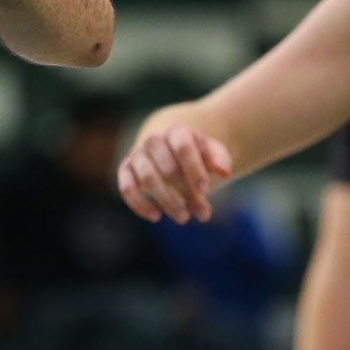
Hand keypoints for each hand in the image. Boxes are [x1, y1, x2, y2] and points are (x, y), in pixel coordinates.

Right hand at [117, 123, 232, 224]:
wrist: (170, 149)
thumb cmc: (196, 154)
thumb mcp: (212, 153)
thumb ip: (220, 159)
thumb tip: (224, 172)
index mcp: (176, 131)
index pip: (183, 148)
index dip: (194, 170)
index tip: (206, 190)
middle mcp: (153, 140)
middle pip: (168, 168)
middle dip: (187, 193)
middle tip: (203, 213)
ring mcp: (137, 154)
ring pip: (147, 179)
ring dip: (167, 202)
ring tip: (184, 218)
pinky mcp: (125, 170)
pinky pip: (126, 188)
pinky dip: (139, 204)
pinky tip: (156, 217)